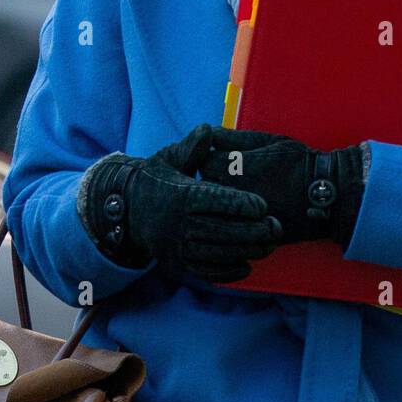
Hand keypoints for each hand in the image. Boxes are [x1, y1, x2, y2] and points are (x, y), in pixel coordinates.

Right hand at [78, 123, 283, 282]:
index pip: (213, 201)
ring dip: (246, 251)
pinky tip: (247, 266)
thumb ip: (191, 148)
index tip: (263, 205)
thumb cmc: (155, 179)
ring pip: (216, 254)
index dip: (240, 204)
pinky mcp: (176, 264)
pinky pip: (205, 271)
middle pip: (220, 231)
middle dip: (252, 231)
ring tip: (269, 245)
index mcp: (178, 195)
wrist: (125, 211)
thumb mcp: (168, 158)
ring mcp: (175, 247)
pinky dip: (227, 272)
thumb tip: (207, 130)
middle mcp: (176, 224)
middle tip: (276, 227)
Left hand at [198, 127, 365, 246]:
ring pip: (214, 209)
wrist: (326, 194)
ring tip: (233, 195)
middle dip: (210, 180)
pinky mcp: (250, 233)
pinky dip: (230, 221)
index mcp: (234, 167)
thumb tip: (208, 131)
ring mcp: (240, 216)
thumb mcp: (267, 140)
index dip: (209, 157)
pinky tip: (241, 214)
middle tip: (226, 177)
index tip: (219, 158)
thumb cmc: (298, 162)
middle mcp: (232, 193)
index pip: (203, 161)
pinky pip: (229, 228)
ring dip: (219, 202)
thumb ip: (234, 137)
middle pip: (204, 186)